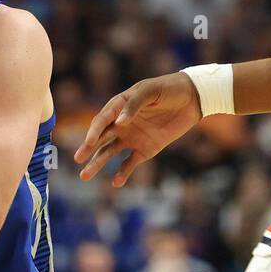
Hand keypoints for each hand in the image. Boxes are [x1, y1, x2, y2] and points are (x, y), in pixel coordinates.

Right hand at [74, 72, 202, 186]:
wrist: (192, 99)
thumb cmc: (168, 89)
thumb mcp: (150, 91)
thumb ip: (134, 105)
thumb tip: (119, 123)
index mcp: (120, 105)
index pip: (102, 119)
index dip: (94, 131)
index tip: (89, 142)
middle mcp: (122, 123)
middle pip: (101, 138)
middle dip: (88, 149)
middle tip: (77, 159)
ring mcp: (132, 137)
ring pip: (110, 152)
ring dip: (98, 163)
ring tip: (85, 176)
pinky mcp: (145, 149)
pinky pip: (130, 163)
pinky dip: (122, 173)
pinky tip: (116, 182)